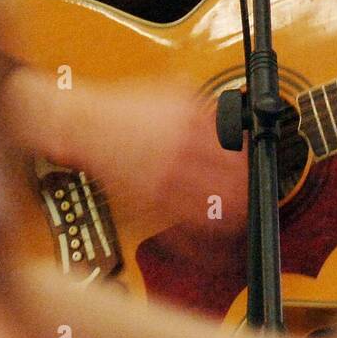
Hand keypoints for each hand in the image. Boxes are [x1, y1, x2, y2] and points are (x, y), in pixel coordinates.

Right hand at [3, 71, 248, 231]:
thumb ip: (207, 109)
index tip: (256, 180)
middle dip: (246, 203)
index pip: (240, 157)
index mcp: (193, 125)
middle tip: (250, 208)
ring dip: (228, 226)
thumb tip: (234, 123)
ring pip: (211, 215)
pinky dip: (197, 242)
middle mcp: (182, 154)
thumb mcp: (175, 93)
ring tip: (234, 229)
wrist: (81, 125)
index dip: (253, 173)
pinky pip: (181, 232)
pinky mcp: (148, 203)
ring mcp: (165, 181)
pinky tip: (204, 244)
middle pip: (232, 190)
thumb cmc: (123, 109)